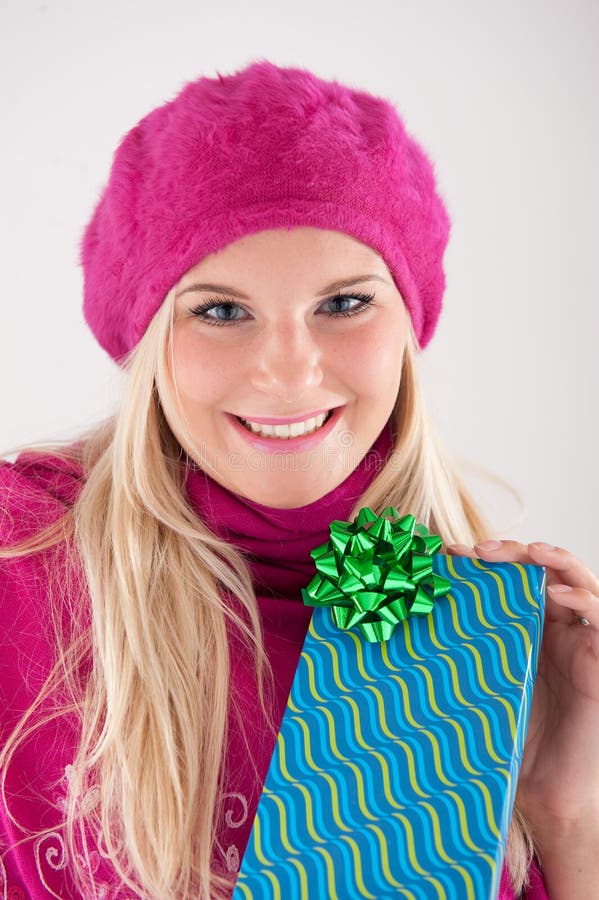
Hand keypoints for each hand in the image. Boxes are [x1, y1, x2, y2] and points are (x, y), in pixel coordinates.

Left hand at [445, 539, 598, 831]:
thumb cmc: (506, 743)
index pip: (508, 579)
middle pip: (541, 571)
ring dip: (554, 560)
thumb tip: (390, 628)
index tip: (447, 556)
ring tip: (530, 553)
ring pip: (577, 581)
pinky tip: (559, 594)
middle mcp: (554, 629)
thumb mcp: (473, 689)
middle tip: (481, 552)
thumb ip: (451, 657)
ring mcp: (580, 642)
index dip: (483, 562)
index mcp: (523, 629)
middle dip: (514, 553)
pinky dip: (583, 597)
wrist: (545, 798)